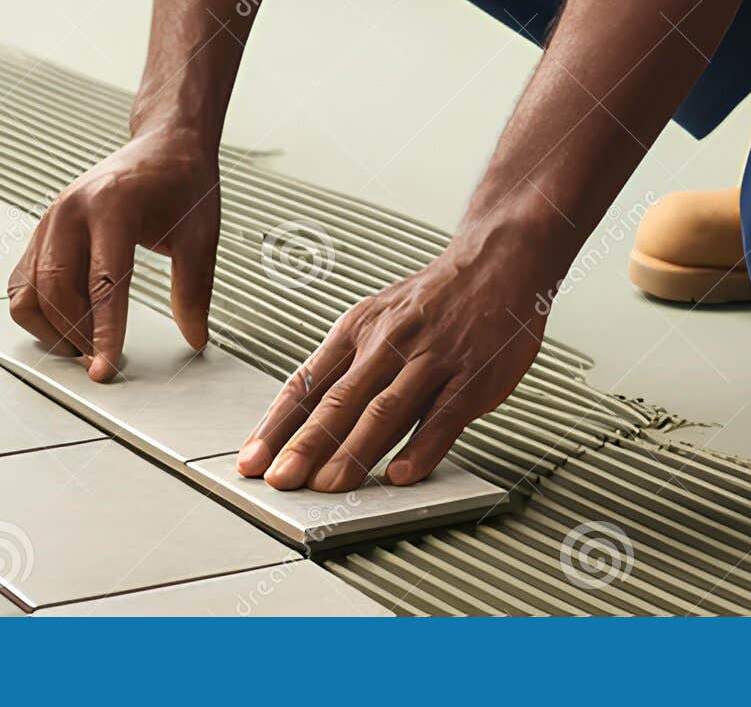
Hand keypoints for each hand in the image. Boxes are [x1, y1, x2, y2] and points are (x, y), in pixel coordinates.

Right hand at [7, 128, 219, 380]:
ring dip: (50, 327)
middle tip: (99, 363)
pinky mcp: (43, 230)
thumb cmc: (181, 180)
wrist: (165, 143)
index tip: (106, 368)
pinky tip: (69, 323)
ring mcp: (51, 219)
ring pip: (28, 290)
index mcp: (112, 207)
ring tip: (84, 346)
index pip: (103, 282)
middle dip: (74, 334)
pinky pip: (23, 280)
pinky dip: (38, 309)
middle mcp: (71, 211)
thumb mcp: (201, 234)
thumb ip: (194, 289)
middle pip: (55, 290)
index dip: (103, 331)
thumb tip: (194, 337)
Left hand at [235, 226, 553, 491]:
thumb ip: (349, 366)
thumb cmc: (434, 299)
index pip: (307, 383)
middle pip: (340, 400)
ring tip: (329, 486)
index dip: (277, 425)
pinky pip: (443, 416)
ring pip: (385, 410)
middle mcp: (389, 342)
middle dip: (306, 444)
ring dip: (354, 451)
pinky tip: (401, 474)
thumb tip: (308, 418)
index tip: (253, 459)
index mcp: (359, 328)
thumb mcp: (377, 317)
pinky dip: (421, 448)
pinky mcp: (472, 376)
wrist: (496, 263)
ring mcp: (432, 359)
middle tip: (282, 480)